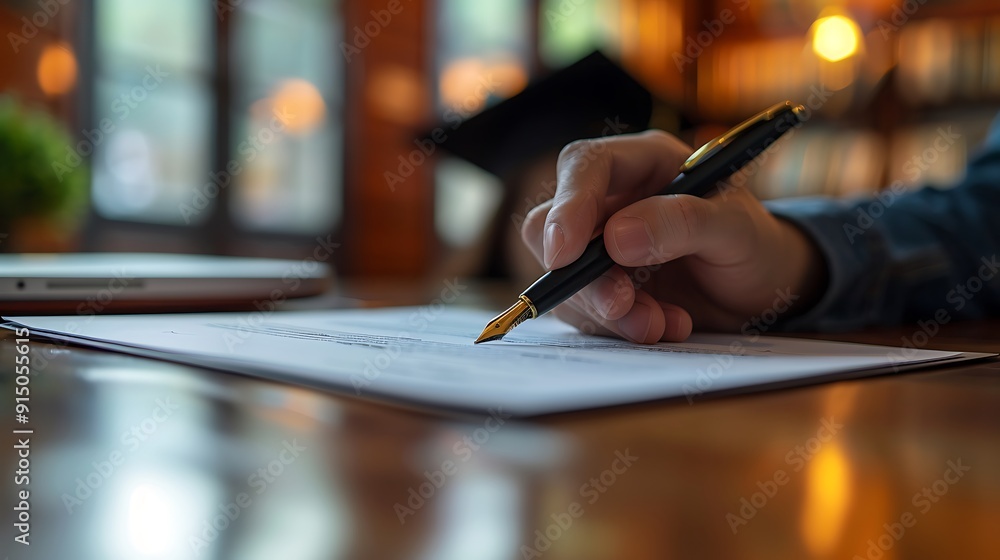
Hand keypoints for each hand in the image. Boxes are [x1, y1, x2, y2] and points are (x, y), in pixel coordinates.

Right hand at [520, 130, 826, 342]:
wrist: (762, 294)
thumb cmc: (756, 247)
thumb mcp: (737, 229)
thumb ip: (684, 222)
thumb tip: (617, 238)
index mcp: (644, 163)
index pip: (584, 167)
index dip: (566, 206)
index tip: (564, 254)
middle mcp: (613, 200)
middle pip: (554, 228)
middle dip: (584, 277)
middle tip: (622, 306)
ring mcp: (601, 245)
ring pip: (566, 277)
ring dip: (608, 311)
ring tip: (664, 324)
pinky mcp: (601, 286)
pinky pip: (585, 310)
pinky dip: (620, 327)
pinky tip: (665, 325)